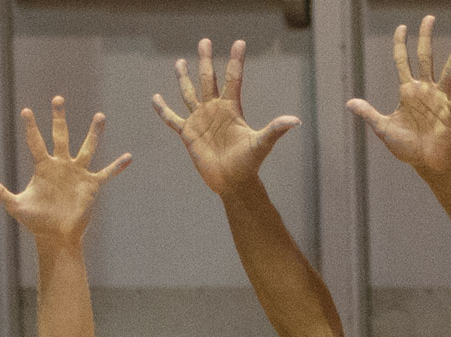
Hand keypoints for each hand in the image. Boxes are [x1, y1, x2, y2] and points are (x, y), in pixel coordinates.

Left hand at [0, 97, 130, 243]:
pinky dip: (117, 167)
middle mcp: (61, 165)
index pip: (36, 143)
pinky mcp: (91, 185)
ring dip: (94, 134)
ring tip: (100, 116)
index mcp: (43, 167)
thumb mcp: (16, 206)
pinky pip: (106, 173)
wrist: (56, 235)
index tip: (26, 111)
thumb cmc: (36, 221)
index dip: (31, 128)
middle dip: (59, 119)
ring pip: (87, 148)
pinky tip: (128, 157)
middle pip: (60, 136)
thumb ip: (0, 193)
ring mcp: (77, 174)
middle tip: (57, 99)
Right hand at [153, 38, 297, 195]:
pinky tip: (155, 98)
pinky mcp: (188, 133)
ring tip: (179, 61)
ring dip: (184, 78)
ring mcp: (200, 120)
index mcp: (232, 108)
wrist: (233, 182)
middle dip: (206, 60)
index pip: (234, 79)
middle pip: (209, 79)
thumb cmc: (249, 163)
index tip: (239, 42)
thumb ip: (275, 130)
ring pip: (189, 94)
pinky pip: (172, 118)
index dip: (236, 60)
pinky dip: (163, 109)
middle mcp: (215, 110)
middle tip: (205, 41)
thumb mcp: (261, 144)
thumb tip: (295, 120)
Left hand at [346, 15, 450, 177]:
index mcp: (408, 91)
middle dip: (425, 38)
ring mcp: (440, 100)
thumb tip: (349, 103)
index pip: (403, 62)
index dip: (401, 44)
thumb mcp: (384, 128)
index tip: (401, 27)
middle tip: (428, 18)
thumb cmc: (407, 147)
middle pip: (425, 58)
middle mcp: (425, 91)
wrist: (425, 163)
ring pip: (448, 73)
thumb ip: (369, 114)